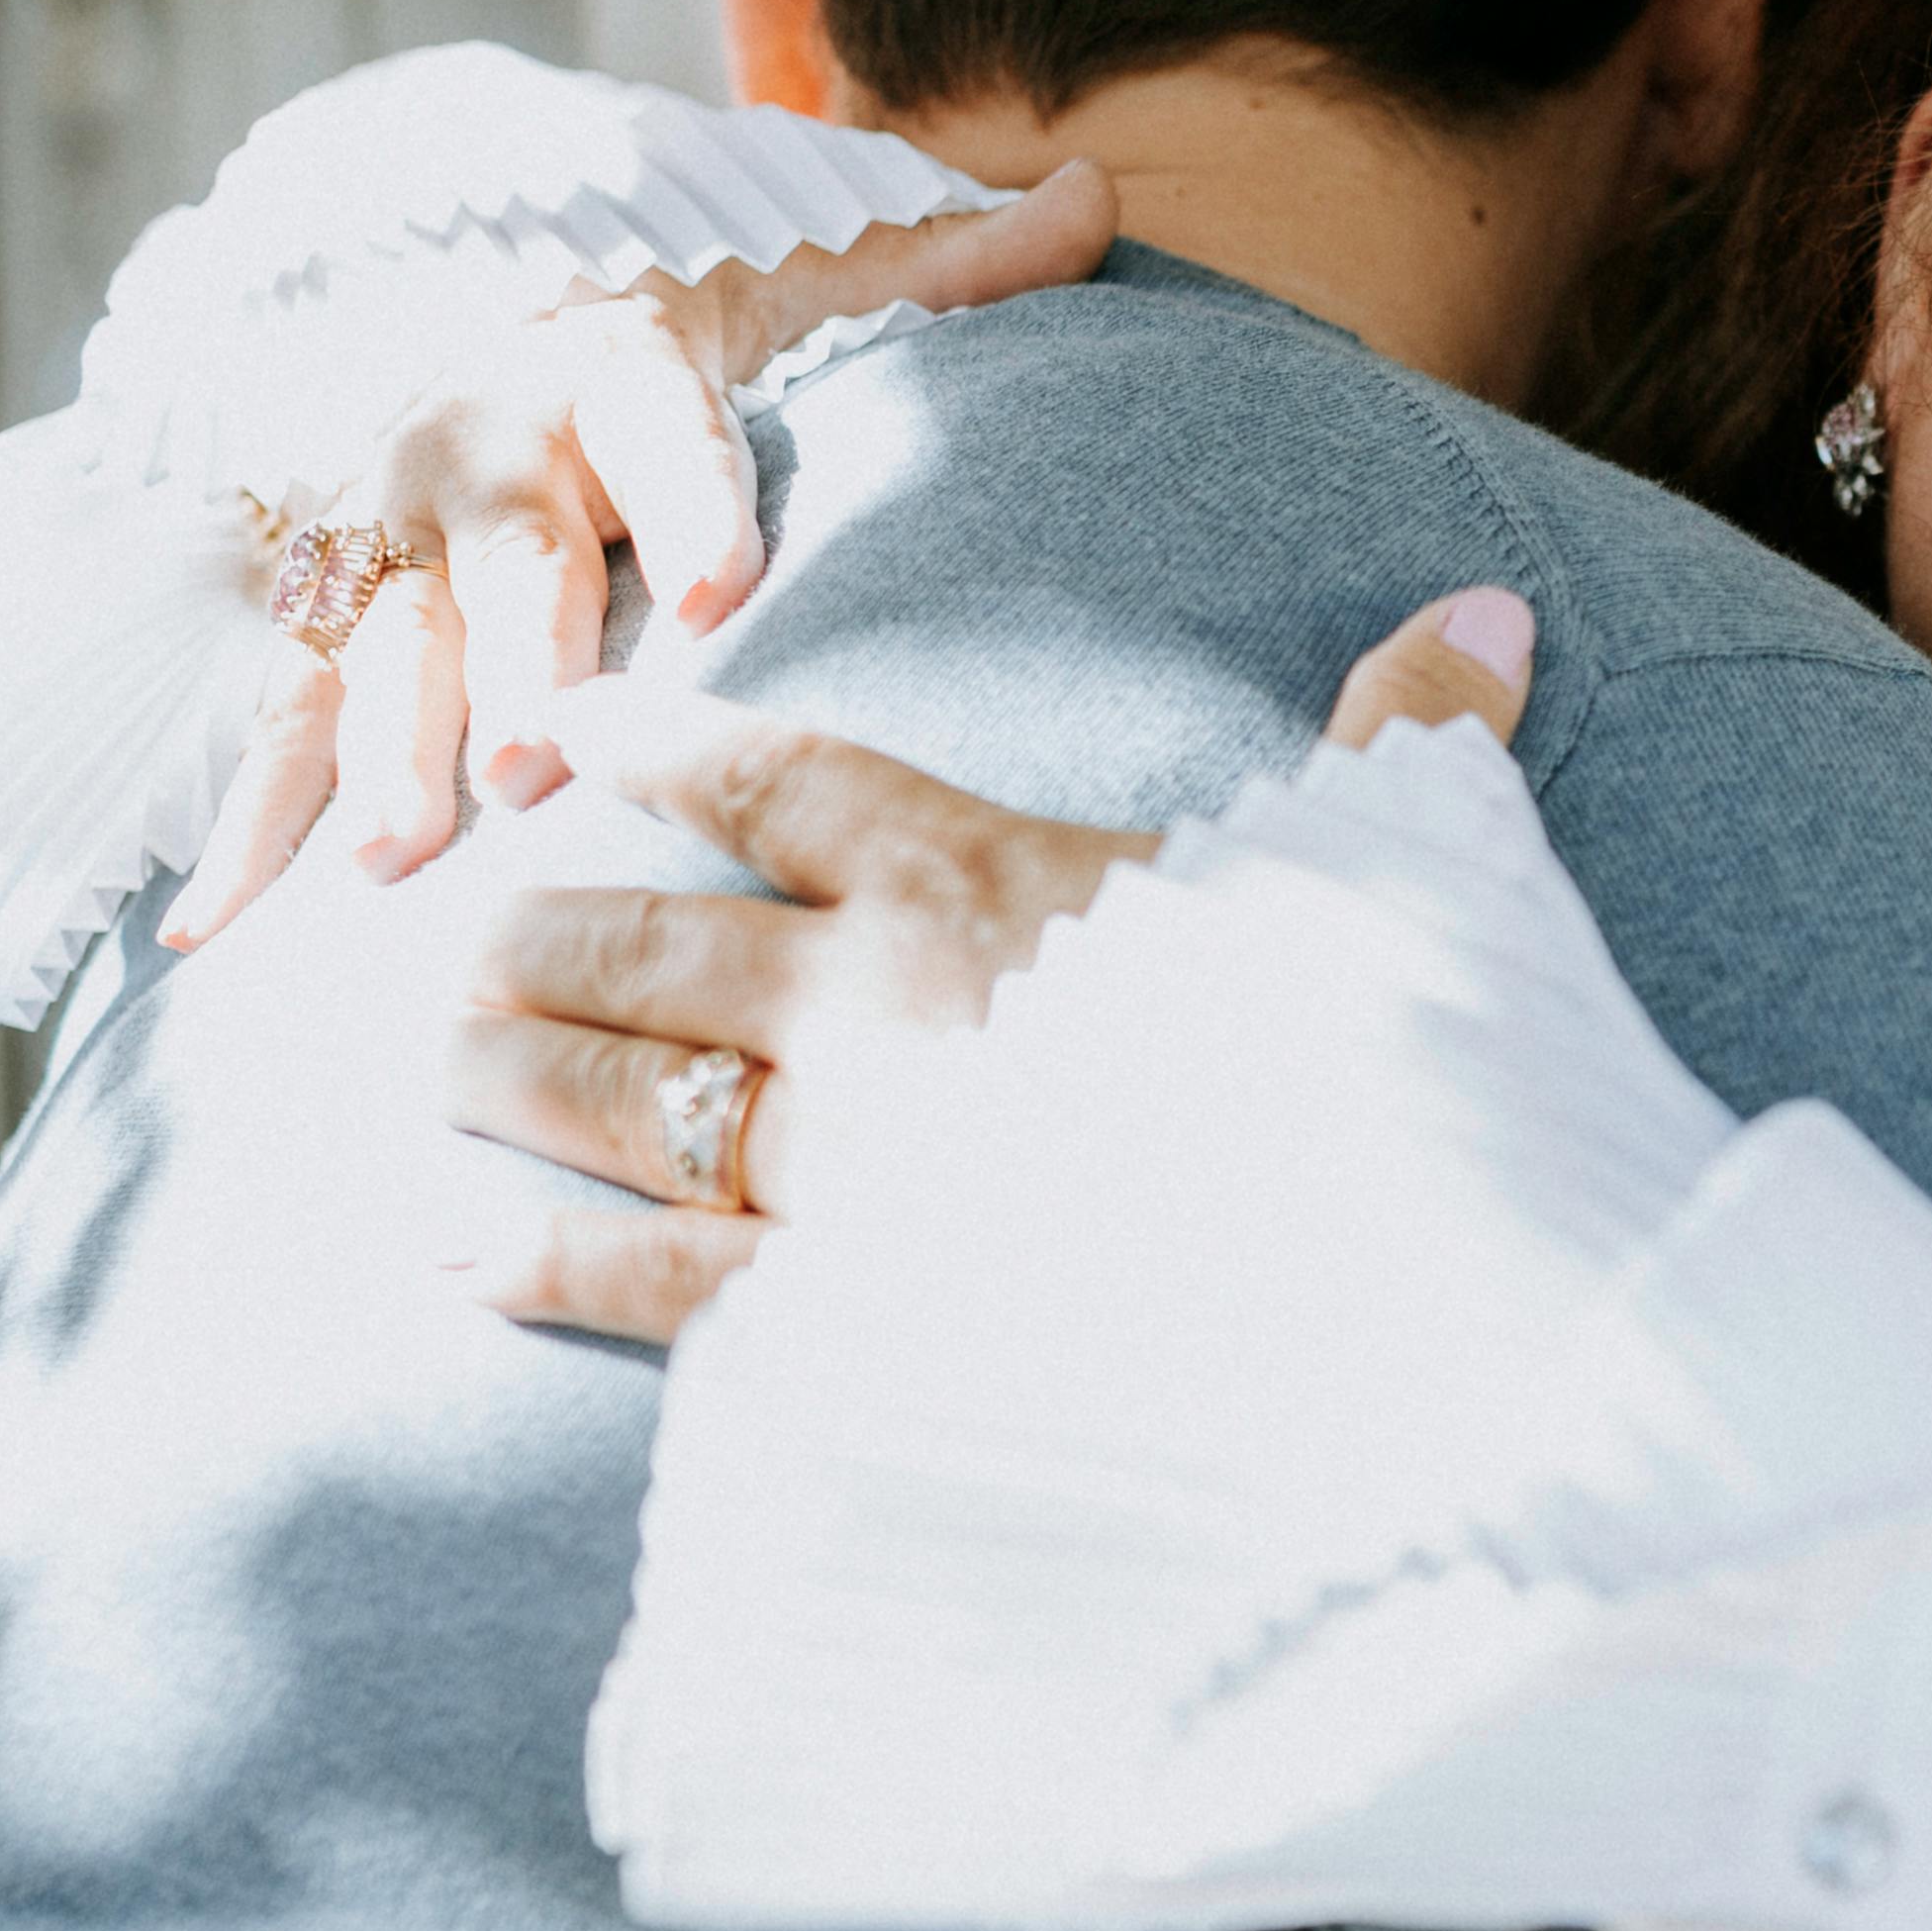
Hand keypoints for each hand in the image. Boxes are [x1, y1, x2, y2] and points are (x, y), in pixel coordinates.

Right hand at [163, 156, 1121, 948]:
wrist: (506, 327)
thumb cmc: (692, 342)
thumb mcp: (810, 288)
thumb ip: (947, 269)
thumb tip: (1091, 194)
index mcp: (615, 370)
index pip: (665, 436)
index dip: (691, 505)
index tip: (726, 589)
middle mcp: (487, 448)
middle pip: (507, 566)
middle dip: (519, 662)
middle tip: (541, 761)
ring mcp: (387, 540)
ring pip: (381, 651)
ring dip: (382, 754)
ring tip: (395, 857)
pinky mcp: (320, 616)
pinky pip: (275, 724)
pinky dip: (245, 828)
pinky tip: (220, 930)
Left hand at [446, 588, 1540, 1343]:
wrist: (1375, 1307)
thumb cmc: (1387, 1077)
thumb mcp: (1401, 882)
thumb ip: (1410, 748)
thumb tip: (1495, 612)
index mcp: (989, 877)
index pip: (788, 776)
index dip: (673, 742)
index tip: (585, 725)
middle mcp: (878, 1006)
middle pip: (653, 939)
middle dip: (546, 932)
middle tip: (462, 936)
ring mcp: (841, 1164)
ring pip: (624, 1092)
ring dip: (513, 1072)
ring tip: (436, 1057)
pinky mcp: (835, 1317)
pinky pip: (653, 1278)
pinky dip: (543, 1261)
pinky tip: (457, 1248)